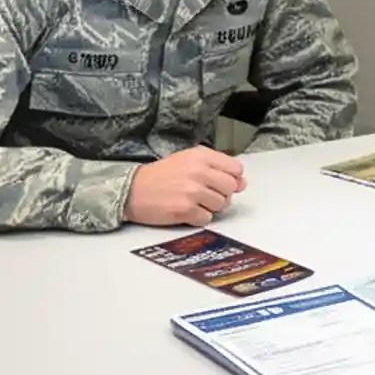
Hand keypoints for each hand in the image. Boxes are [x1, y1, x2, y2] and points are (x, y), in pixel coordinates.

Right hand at [123, 145, 247, 226]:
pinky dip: (199, 218)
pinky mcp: (185, 210)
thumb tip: (242, 183)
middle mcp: (199, 172)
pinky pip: (207, 218)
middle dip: (223, 194)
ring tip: (193, 202)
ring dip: (210, 207)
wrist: (132, 190)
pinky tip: (187, 211)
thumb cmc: (160, 176)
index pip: (236, 169)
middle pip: (231, 188)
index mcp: (201, 156)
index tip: (222, 183)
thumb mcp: (188, 159)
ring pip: (221, 205)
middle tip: (206, 194)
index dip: (232, 178)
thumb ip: (216, 166)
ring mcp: (192, 192)